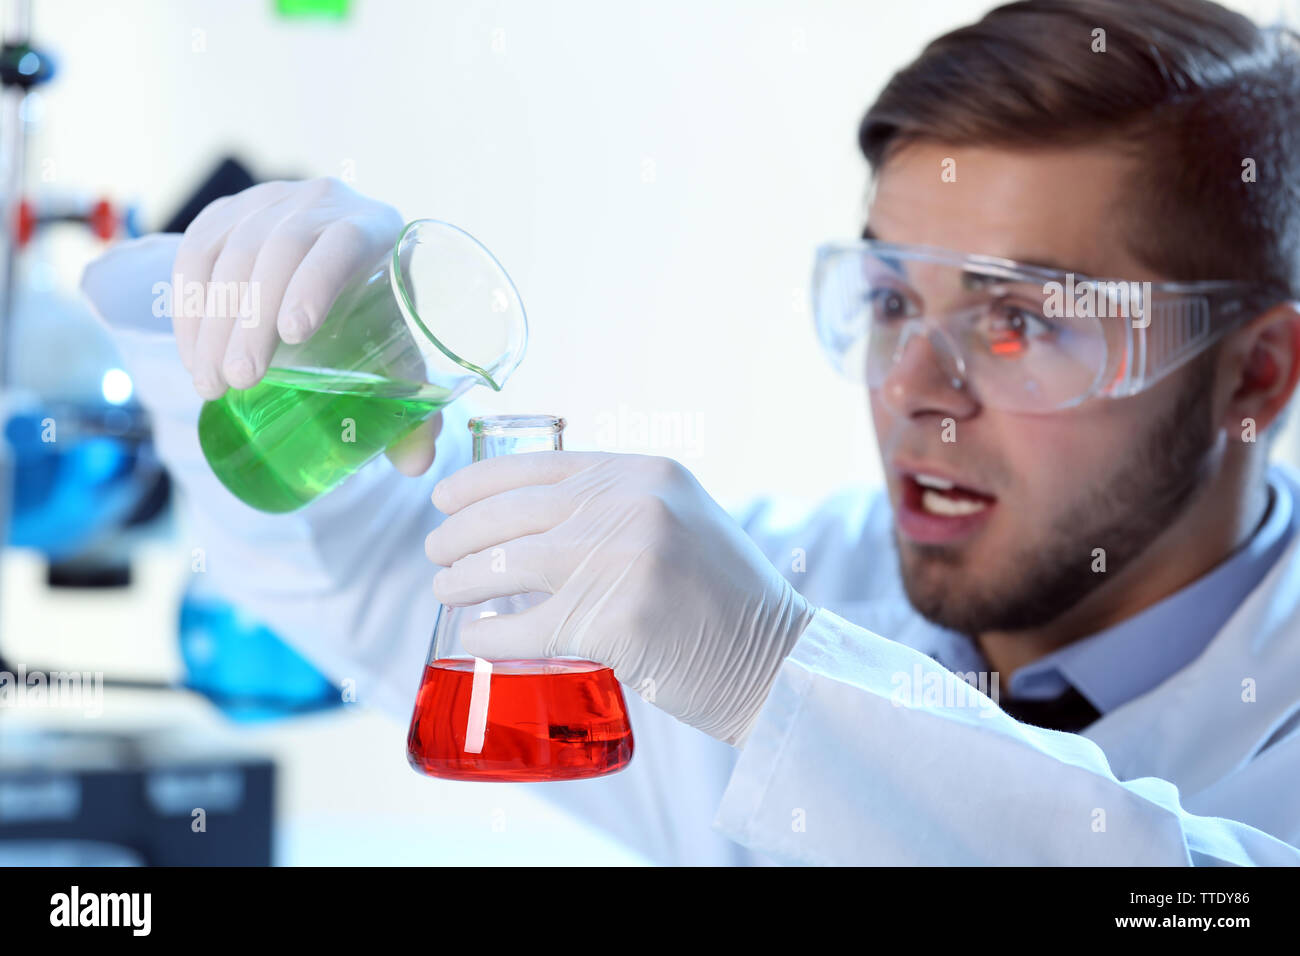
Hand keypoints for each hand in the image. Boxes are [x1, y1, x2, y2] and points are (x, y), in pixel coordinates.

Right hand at [171, 177, 438, 475]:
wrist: (350, 253)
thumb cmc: (382, 311)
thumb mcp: (402, 347)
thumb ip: (416, 406)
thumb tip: (417, 466)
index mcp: (375, 227)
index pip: (342, 243)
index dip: (316, 281)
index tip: (295, 333)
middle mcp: (321, 203)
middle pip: (277, 251)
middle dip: (251, 319)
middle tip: (240, 382)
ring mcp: (268, 202)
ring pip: (230, 253)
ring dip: (213, 322)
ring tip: (211, 382)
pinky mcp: (227, 213)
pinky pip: (195, 251)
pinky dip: (188, 305)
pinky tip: (191, 351)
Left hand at [424, 452, 816, 745]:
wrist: (775, 659)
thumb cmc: (723, 596)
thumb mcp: (681, 518)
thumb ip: (620, 503)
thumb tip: (534, 509)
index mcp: (643, 471)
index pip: (536, 466)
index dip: (477, 482)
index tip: (443, 498)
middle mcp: (630, 505)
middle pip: (510, 514)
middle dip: (458, 535)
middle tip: (436, 553)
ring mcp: (620, 561)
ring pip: (506, 566)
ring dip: (460, 580)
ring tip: (445, 590)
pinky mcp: (613, 621)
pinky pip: (524, 628)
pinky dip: (488, 635)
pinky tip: (474, 638)